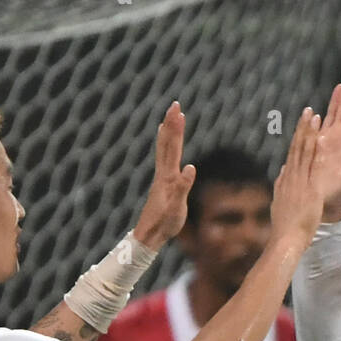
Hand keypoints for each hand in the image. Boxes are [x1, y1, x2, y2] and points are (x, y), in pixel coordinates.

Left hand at [132, 101, 196, 249]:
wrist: (150, 235)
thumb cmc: (164, 223)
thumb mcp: (177, 207)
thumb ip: (183, 187)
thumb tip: (190, 167)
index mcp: (168, 176)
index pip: (173, 147)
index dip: (176, 129)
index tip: (178, 110)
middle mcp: (163, 174)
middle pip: (167, 144)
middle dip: (171, 124)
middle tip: (174, 105)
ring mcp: (161, 179)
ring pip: (164, 151)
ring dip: (167, 134)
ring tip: (168, 120)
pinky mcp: (162, 185)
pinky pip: (163, 161)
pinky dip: (164, 149)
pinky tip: (165, 148)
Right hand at [270, 107, 325, 244]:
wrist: (285, 240)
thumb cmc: (284, 229)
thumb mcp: (280, 204)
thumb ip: (281, 187)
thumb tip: (281, 173)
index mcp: (286, 182)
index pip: (292, 156)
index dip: (298, 139)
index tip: (302, 125)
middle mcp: (291, 178)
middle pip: (297, 148)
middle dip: (303, 129)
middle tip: (308, 111)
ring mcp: (298, 181)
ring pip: (304, 152)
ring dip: (309, 132)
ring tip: (314, 115)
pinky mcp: (308, 187)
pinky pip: (312, 164)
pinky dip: (315, 148)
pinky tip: (320, 136)